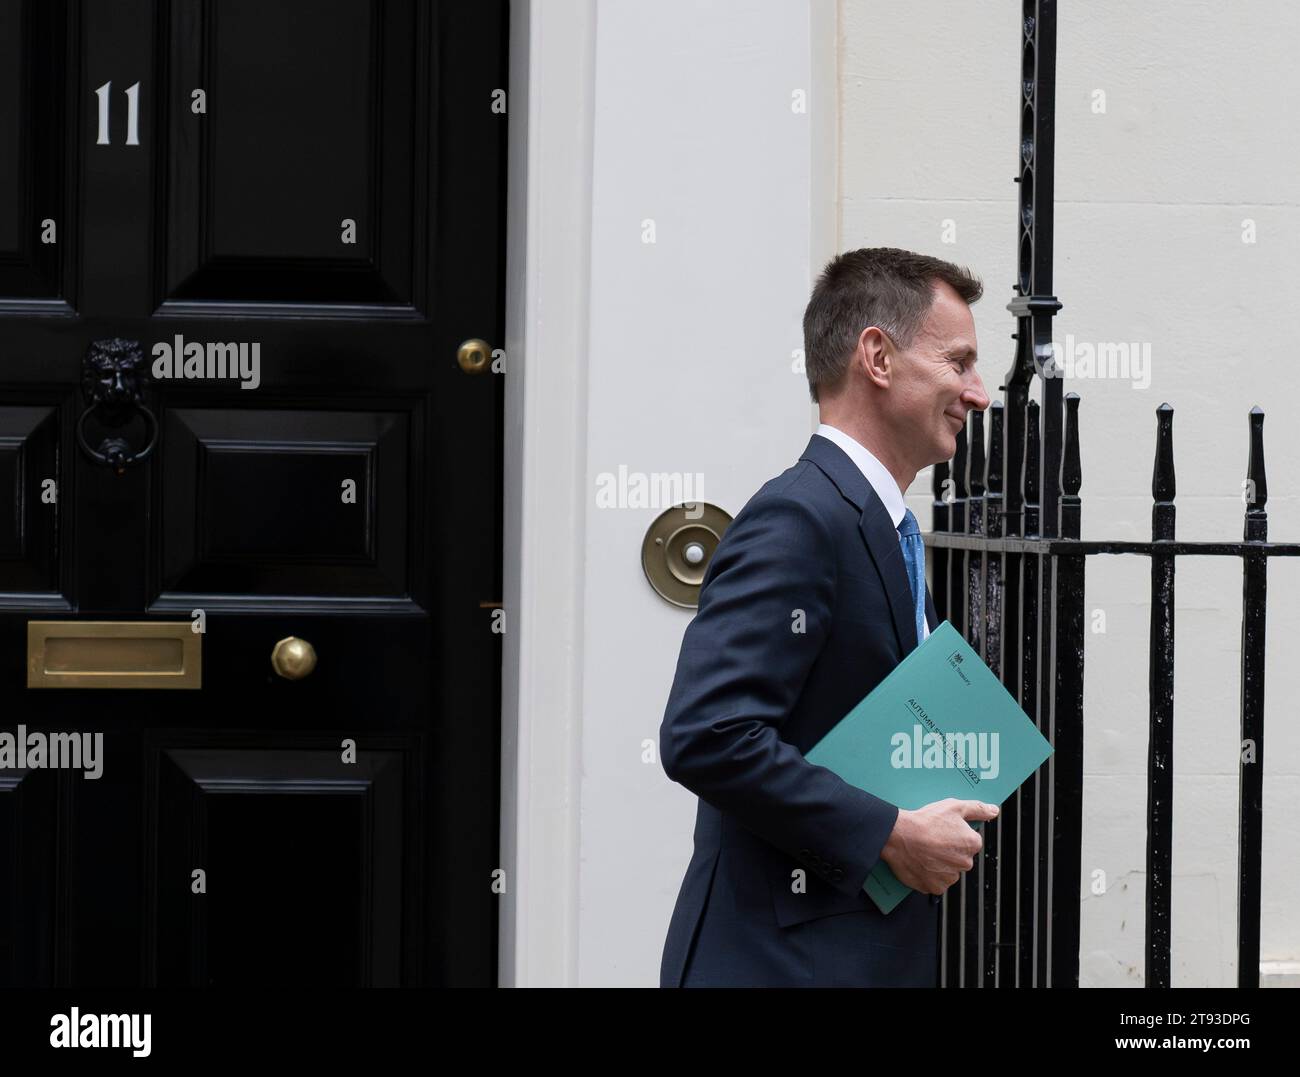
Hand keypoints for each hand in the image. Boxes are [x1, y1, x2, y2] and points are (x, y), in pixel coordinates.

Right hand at [879, 798, 998, 895]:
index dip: (956, 835)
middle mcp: (964, 863)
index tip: (944, 831)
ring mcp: (950, 877)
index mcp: (972, 844)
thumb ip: (977, 809)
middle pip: (960, 858)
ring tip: (925, 851)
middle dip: (949, 851)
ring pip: (949, 871)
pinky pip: (936, 883)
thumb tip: (993, 811)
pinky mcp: (935, 887)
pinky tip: (921, 862)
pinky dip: (930, 875)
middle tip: (933, 840)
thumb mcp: (954, 806)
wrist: (898, 836)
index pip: (970, 842)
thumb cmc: (924, 822)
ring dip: (940, 864)